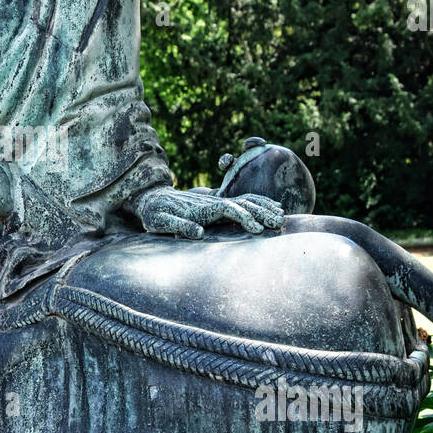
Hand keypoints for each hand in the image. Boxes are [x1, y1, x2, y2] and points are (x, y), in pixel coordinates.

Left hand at [130, 186, 283, 238]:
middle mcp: (212, 202)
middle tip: (278, 223)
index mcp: (202, 208)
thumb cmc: (154, 213)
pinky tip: (271, 207)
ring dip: (264, 206)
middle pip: (242, 203)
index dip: (244, 218)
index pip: (229, 210)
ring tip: (281, 215)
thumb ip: (179, 226)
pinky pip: (242, 201)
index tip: (258, 229)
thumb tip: (199, 232)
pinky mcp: (217, 204)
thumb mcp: (161, 222)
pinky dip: (258, 202)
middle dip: (261, 212)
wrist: (151, 199)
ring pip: (245, 200)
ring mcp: (216, 201)